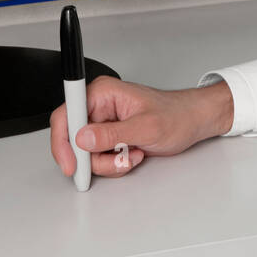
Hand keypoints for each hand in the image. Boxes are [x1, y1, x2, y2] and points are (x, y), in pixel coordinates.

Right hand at [49, 74, 232, 180]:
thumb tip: (82, 138)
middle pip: (74, 140)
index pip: (67, 115)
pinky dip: (114, 164)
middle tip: (117, 161)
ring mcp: (104, 123)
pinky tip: (133, 155)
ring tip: (133, 154)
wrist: (194, 122)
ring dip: (109, 163)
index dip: (63, 142)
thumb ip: (113, 134)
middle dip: (95, 158)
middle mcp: (99, 106)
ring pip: (87, 154)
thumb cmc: (177, 115)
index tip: (72, 163)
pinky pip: (99, 158)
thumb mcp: (146, 127)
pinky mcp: (110, 138)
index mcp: (103, 93)